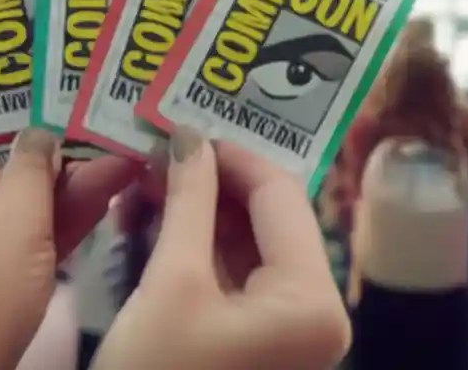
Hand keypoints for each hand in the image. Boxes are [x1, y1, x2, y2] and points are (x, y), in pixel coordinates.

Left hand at [0, 130, 140, 369]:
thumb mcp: (12, 224)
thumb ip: (33, 172)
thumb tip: (42, 130)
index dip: (41, 159)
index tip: (92, 153)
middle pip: (10, 189)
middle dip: (67, 178)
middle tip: (124, 161)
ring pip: (22, 222)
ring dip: (70, 205)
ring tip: (127, 176)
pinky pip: (22, 253)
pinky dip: (56, 237)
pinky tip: (97, 213)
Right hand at [94, 128, 350, 369]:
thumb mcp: (171, 283)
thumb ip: (188, 201)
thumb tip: (189, 137)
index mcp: (314, 298)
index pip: (281, 195)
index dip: (230, 153)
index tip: (180, 126)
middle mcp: (316, 310)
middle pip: (269, 217)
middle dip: (214, 180)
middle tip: (160, 146)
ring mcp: (290, 330)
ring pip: (250, 244)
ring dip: (202, 208)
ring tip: (151, 174)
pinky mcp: (260, 341)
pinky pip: (237, 276)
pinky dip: (200, 245)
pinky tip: (159, 216)